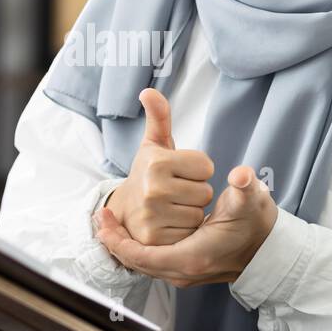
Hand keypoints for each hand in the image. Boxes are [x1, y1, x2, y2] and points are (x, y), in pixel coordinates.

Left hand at [95, 164, 277, 287]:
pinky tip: (126, 232)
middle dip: (114, 241)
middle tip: (98, 217)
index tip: (103, 218)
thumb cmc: (258, 224)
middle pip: (136, 262)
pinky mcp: (185, 270)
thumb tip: (241, 175)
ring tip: (106, 222)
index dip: (118, 240)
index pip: (142, 257)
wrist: (270, 249)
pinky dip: (135, 250)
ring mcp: (184, 274)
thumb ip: (244, 187)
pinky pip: (151, 264)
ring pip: (142, 265)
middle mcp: (184, 271)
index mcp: (193, 256)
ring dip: (122, 246)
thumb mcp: (252, 201)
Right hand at [101, 88, 214, 245]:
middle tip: (176, 190)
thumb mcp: (154, 144)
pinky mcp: (156, 239)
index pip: (207, 166)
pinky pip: (190, 232)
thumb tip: (148, 91)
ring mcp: (153, 215)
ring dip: (191, 211)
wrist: (125, 210)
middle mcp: (153, 188)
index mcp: (157, 162)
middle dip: (196, 191)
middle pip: (206, 192)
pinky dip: (184, 229)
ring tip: (173, 206)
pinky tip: (170, 223)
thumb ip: (158, 116)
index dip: (197, 169)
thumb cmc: (148, 173)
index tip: (180, 171)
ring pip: (199, 214)